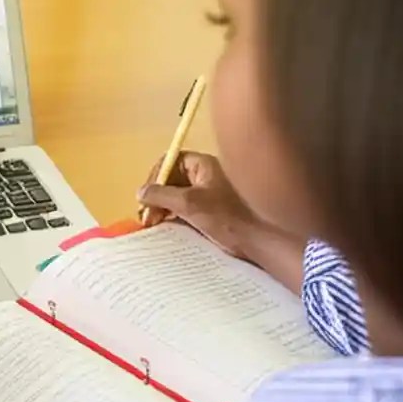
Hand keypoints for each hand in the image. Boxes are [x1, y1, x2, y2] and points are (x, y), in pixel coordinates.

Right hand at [137, 152, 307, 292]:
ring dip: (164, 209)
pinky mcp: (215, 213)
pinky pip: (188, 210)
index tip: (146, 198)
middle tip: (147, 218)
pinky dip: (176, 218)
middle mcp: (208, 176)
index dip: (154, 177)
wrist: (262, 240)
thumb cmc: (228, 217)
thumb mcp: (190, 203)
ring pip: (179, 196)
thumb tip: (140, 192)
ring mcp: (212, 194)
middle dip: (157, 196)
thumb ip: (161, 195)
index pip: (170, 161)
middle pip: (173, 179)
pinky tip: (170, 230)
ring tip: (155, 225)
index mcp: (204, 165)